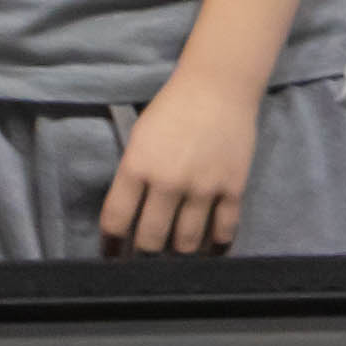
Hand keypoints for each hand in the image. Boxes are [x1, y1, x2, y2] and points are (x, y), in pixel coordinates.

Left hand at [100, 64, 262, 253]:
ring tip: (177, 254)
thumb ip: (133, 176)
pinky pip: (224, 230)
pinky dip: (217, 246)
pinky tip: (211, 250)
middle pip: (151, 239)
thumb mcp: (139, 138)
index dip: (112, 246)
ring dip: (180, 253)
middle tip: (147, 258)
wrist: (218, 87)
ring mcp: (203, 186)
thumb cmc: (172, 109)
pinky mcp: (233, 187)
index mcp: (138, 166)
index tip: (114, 256)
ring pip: (187, 242)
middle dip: (145, 255)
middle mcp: (168, 181)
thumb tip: (130, 216)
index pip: (116, 220)